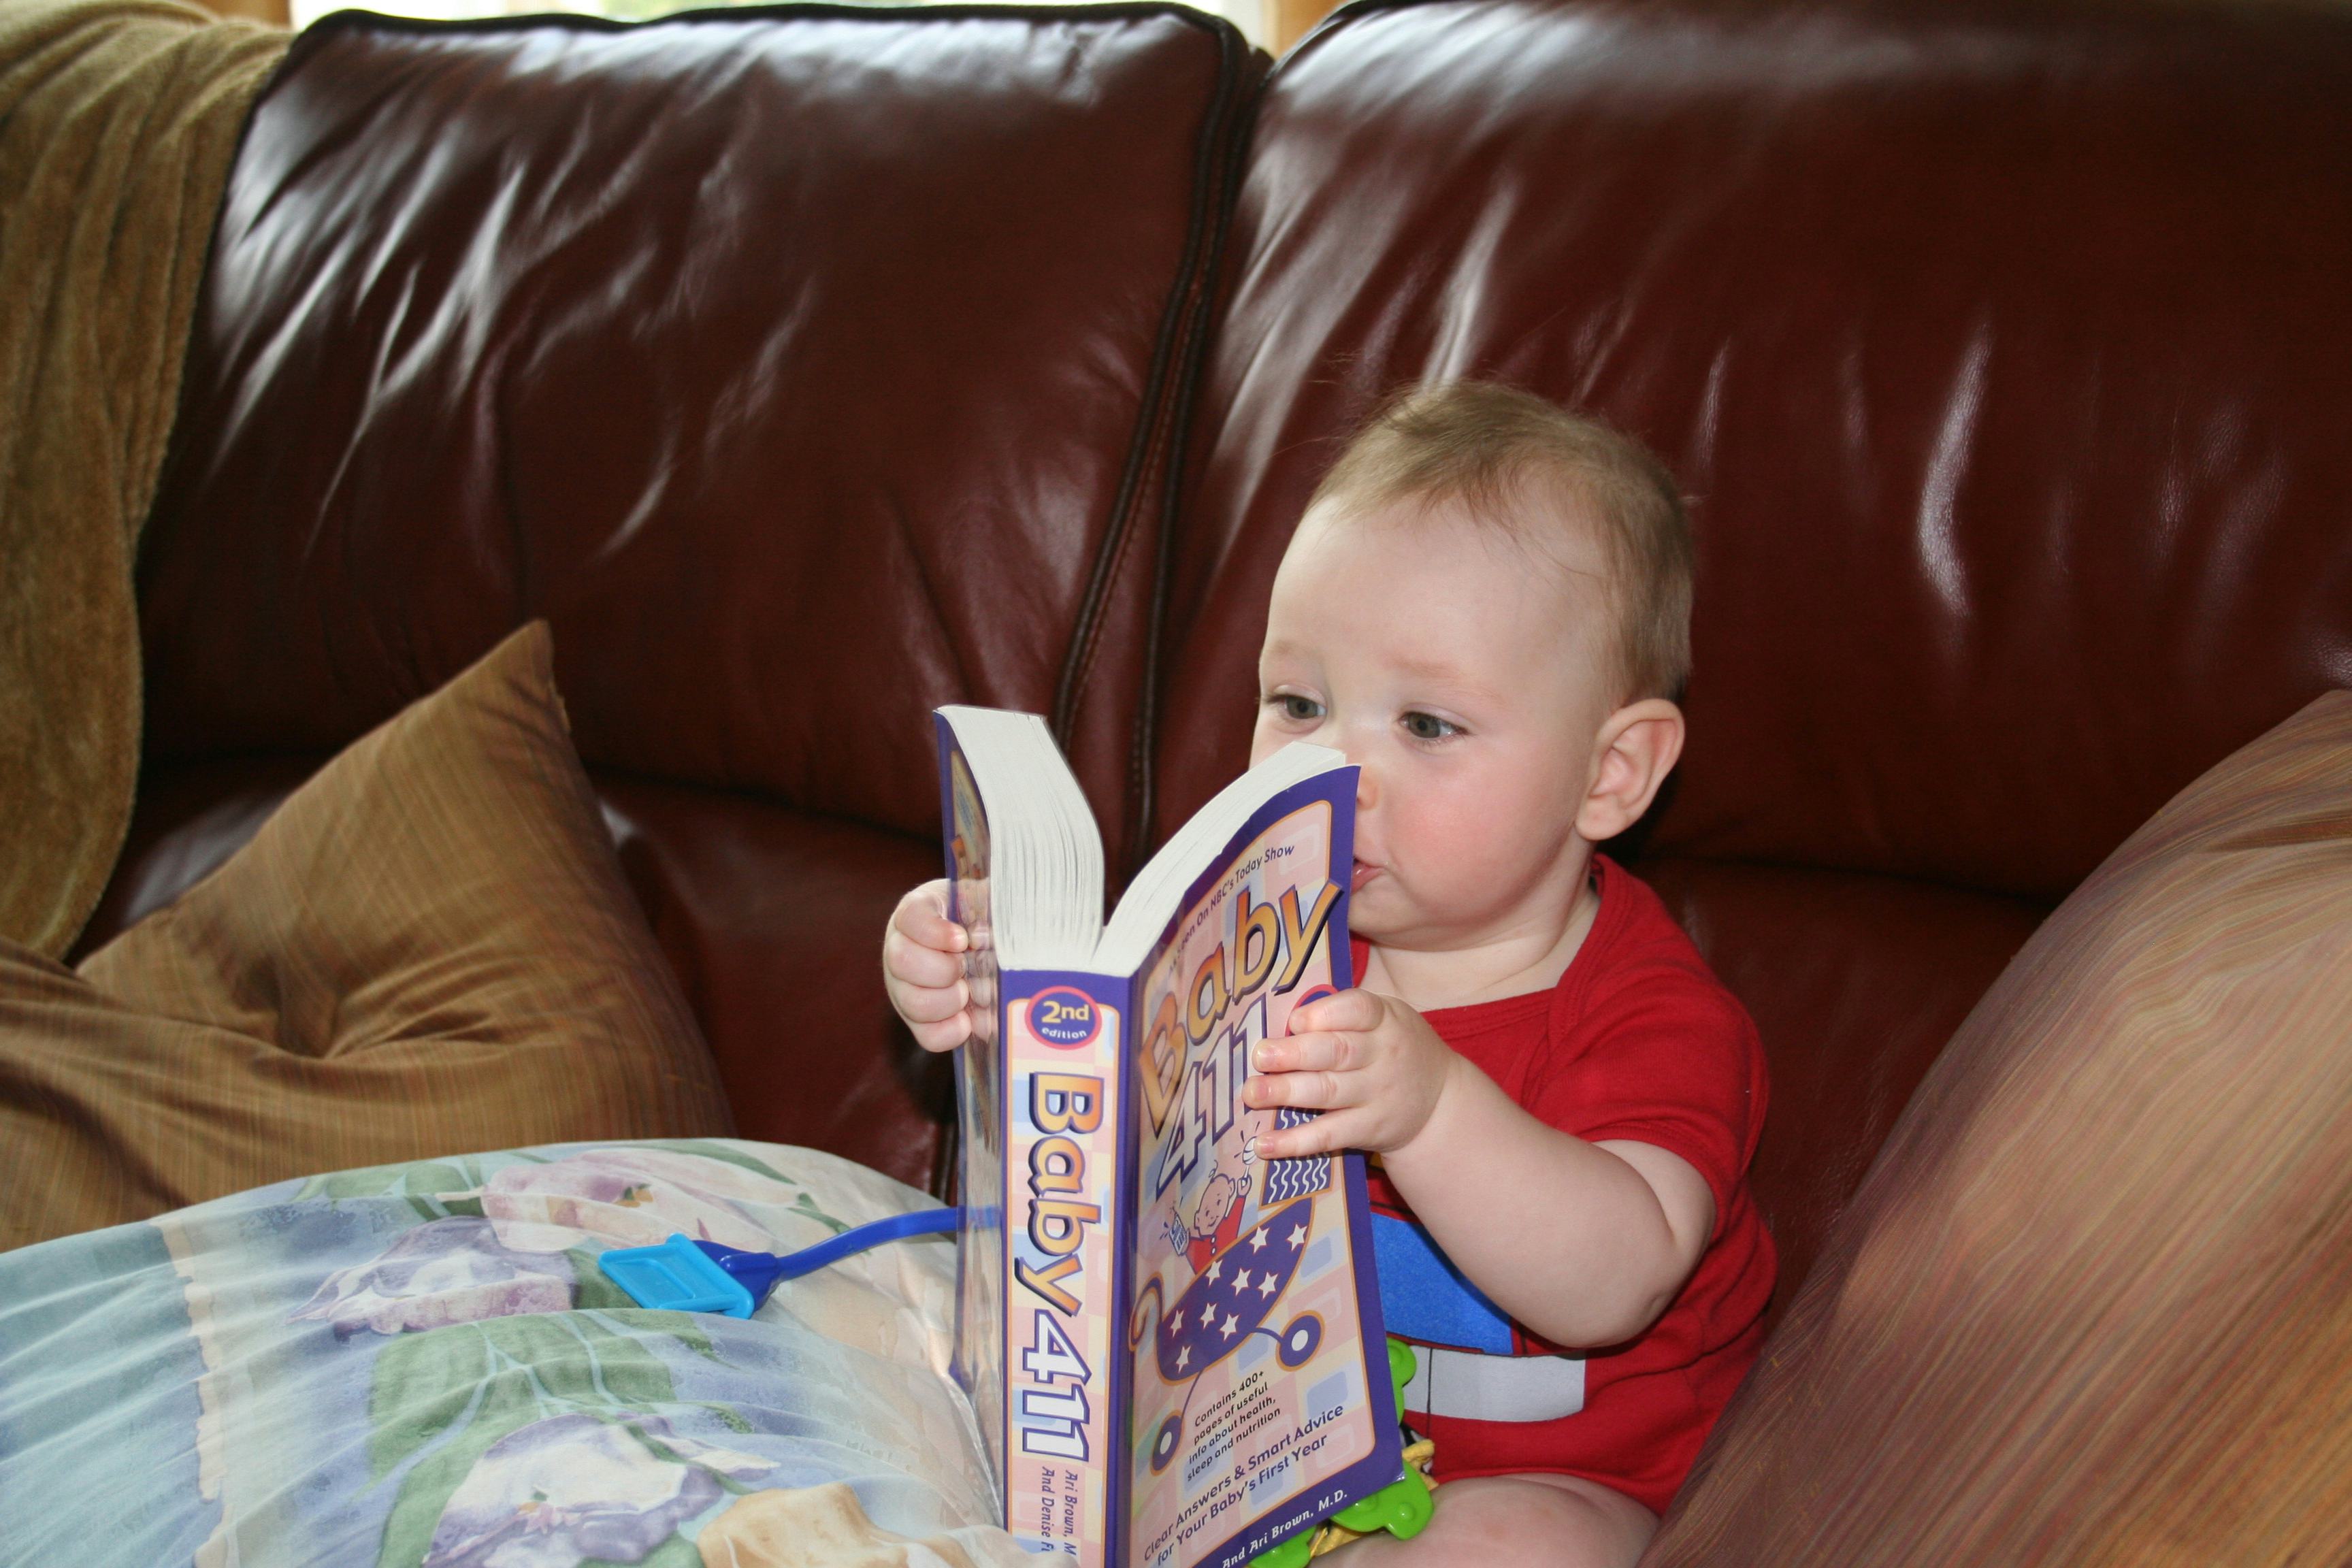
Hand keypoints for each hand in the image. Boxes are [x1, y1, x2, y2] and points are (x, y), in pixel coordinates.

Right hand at [883, 880, 971, 1051]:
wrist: (978, 945)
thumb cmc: (979, 917)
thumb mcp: (981, 901)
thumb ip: (985, 909)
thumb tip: (984, 937)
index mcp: (915, 914)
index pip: (911, 917)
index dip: (936, 932)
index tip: (962, 939)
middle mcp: (899, 950)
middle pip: (901, 961)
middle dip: (943, 970)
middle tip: (965, 968)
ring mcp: (904, 988)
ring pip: (913, 1003)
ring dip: (949, 1001)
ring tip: (970, 993)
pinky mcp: (918, 1020)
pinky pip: (928, 1036)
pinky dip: (952, 1031)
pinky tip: (969, 1020)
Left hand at [1241, 989, 1459, 1157]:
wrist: (1440, 1101)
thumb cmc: (1395, 1048)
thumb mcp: (1385, 1018)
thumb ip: (1341, 1014)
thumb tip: (1284, 1021)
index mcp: (1385, 1018)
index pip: (1357, 1009)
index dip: (1324, 1014)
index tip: (1294, 1021)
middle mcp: (1383, 1055)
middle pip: (1336, 1052)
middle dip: (1294, 1054)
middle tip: (1260, 1056)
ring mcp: (1376, 1095)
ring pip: (1327, 1092)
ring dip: (1286, 1092)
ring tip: (1252, 1093)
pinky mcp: (1367, 1130)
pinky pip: (1328, 1135)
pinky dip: (1295, 1142)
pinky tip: (1264, 1143)